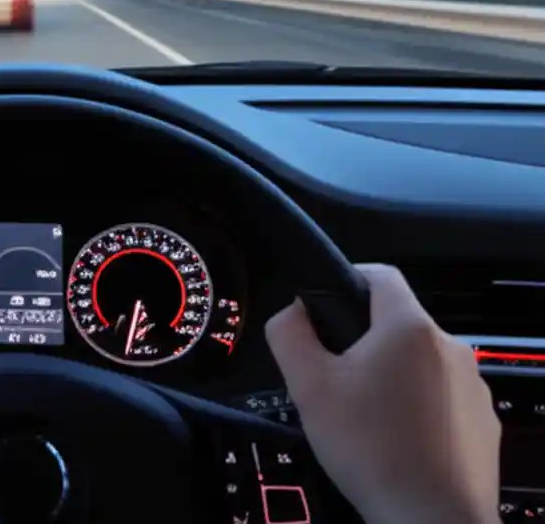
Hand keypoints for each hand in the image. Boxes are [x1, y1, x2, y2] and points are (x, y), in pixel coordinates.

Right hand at [266, 264, 499, 523]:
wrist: (431, 518)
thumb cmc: (368, 446)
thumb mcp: (307, 387)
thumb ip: (289, 334)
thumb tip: (293, 311)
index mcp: (408, 327)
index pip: (380, 274)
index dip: (347, 281)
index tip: (324, 311)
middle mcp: (450, 346)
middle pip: (398, 323)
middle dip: (364, 342)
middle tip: (334, 380)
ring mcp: (474, 385)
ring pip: (420, 362)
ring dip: (393, 376)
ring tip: (365, 417)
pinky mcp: (484, 420)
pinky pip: (443, 397)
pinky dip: (419, 408)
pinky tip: (398, 440)